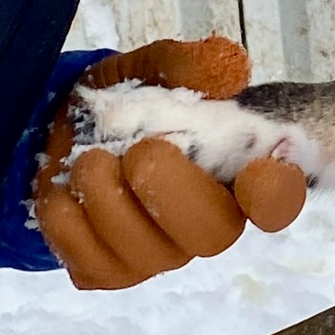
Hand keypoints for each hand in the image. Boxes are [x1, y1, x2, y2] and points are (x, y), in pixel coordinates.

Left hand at [34, 36, 307, 289]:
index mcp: (234, 172)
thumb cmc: (124, 100)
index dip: (274, 194)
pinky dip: (70, 221)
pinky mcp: (110, 270)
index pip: (276, 199)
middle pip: (212, 234)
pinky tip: (65, 193)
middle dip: (169, 189)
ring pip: (147, 253)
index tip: (257, 171)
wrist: (58, 128)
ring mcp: (160, 252)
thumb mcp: (151, 69)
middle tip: (137, 150)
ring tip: (89, 160)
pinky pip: (93, 264)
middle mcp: (207, 220)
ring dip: (108, 197)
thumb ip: (187, 65)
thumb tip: (228, 68)